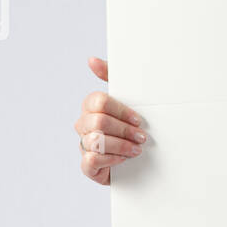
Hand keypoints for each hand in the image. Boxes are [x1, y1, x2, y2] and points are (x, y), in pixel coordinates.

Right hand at [73, 56, 145, 185]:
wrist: (140, 161)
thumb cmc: (132, 128)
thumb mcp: (129, 101)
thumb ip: (112, 78)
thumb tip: (92, 60)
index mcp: (91, 106)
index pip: (99, 101)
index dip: (121, 111)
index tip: (138, 119)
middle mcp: (84, 124)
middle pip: (99, 121)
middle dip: (124, 130)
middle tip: (142, 137)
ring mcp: (84, 144)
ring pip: (96, 140)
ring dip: (121, 145)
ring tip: (137, 149)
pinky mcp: (87, 166)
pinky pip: (92, 159)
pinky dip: (111, 159)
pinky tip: (124, 159)